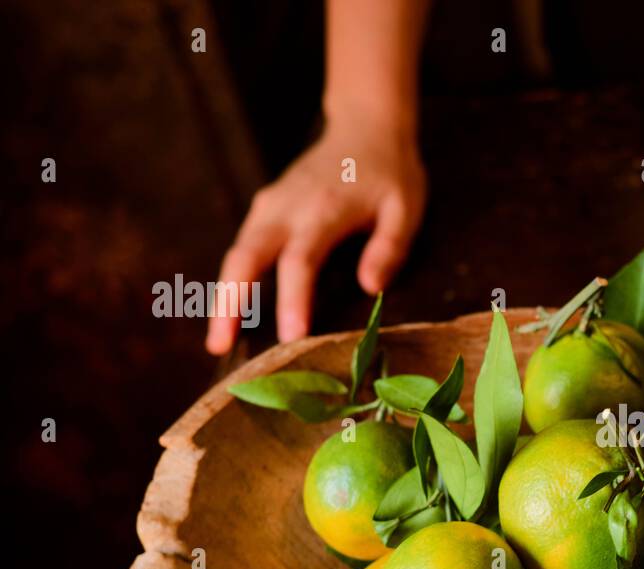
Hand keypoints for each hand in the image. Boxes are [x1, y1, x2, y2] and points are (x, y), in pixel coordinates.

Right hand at [206, 116, 425, 353]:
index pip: (300, 260)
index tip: (291, 337)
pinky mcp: (265, 210)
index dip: (293, 299)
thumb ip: (389, 248)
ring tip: (219, 342)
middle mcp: (285, 207)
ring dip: (224, 296)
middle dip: (230, 302)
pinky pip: (244, 249)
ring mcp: (269, 206)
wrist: (365, 127)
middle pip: (245, 256)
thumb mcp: (405, 208)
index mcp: (322, 209)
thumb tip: (369, 289)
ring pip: (237, 254)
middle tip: (219, 346)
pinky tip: (233, 314)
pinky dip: (234, 281)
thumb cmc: (390, 173)